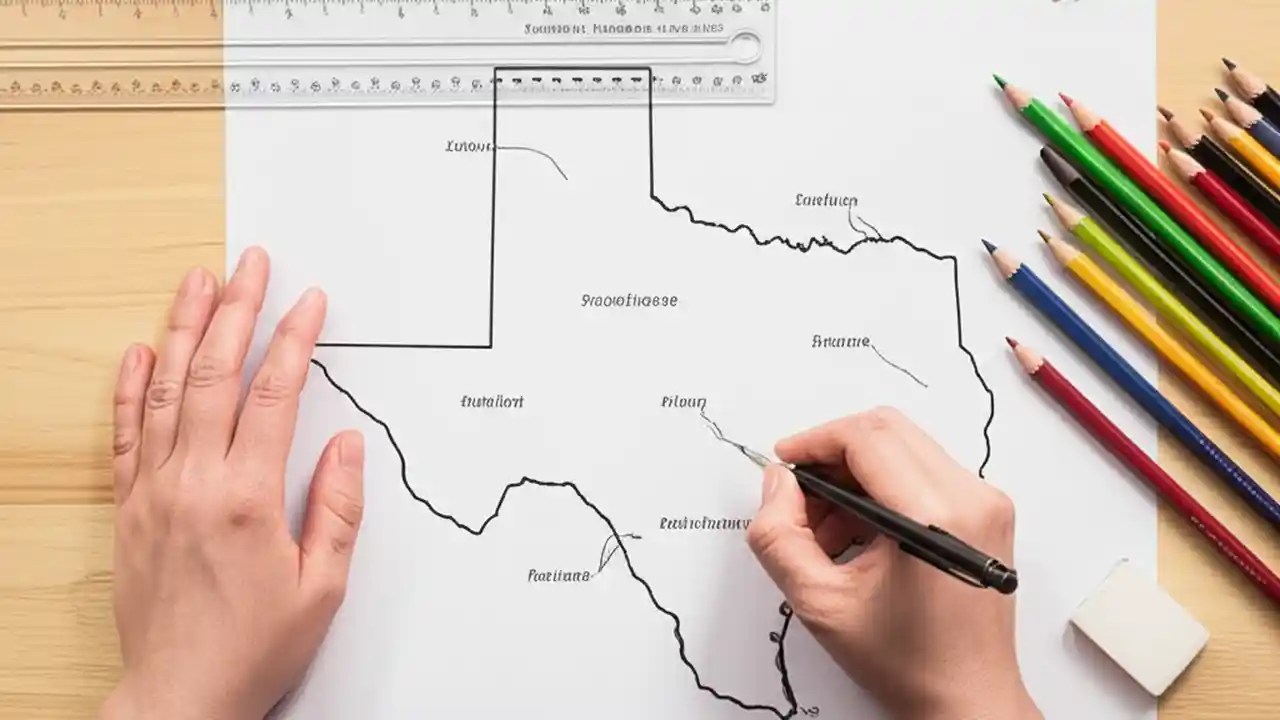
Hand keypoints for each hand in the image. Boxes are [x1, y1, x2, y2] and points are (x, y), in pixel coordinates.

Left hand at [100, 247, 365, 719]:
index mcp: (247, 499)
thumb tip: (345, 445)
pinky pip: (126, 433)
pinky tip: (140, 351)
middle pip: (216, 375)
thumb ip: (337, 508)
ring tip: (197, 281)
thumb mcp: (321, 586)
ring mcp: (153, 491)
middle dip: (236, 311)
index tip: (309, 303)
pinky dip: (131, 387)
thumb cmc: (253, 648)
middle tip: (250, 264)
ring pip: (167, 391)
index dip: (293, 340)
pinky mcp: (129, 508)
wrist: (179, 696)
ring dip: (183, 330)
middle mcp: (193, 484)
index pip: (273, 396)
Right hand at [747, 407, 1039, 719]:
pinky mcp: (987, 512)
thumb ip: (781, 537)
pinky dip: (882, 487)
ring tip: (826, 529)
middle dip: (833, 453)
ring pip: (904, 447)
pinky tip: (857, 534)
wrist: (968, 700)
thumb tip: (777, 484)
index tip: (784, 463)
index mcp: (937, 517)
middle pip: (888, 430)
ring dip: (855, 473)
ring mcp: (986, 503)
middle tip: (800, 493)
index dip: (815, 441)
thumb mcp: (821, 603)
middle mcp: (972, 499)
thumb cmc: (910, 664)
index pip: (867, 438)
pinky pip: (924, 470)